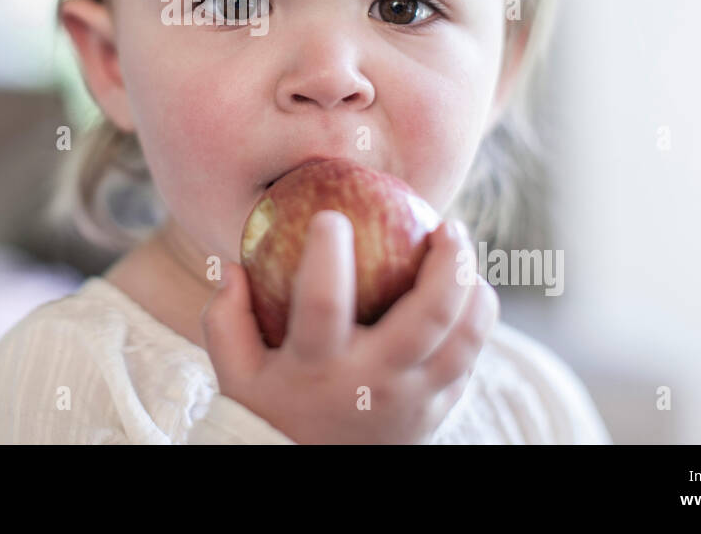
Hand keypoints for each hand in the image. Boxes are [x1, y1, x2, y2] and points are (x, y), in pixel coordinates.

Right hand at [201, 211, 496, 443]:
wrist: (311, 483)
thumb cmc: (268, 415)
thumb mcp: (234, 376)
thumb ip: (226, 320)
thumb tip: (232, 267)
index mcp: (317, 369)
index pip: (323, 303)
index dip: (326, 255)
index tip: (331, 216)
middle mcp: (372, 385)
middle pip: (427, 316)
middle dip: (447, 264)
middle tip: (446, 226)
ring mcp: (411, 403)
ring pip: (463, 341)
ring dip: (475, 293)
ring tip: (464, 254)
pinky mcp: (435, 414)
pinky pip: (467, 363)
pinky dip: (474, 324)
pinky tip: (467, 293)